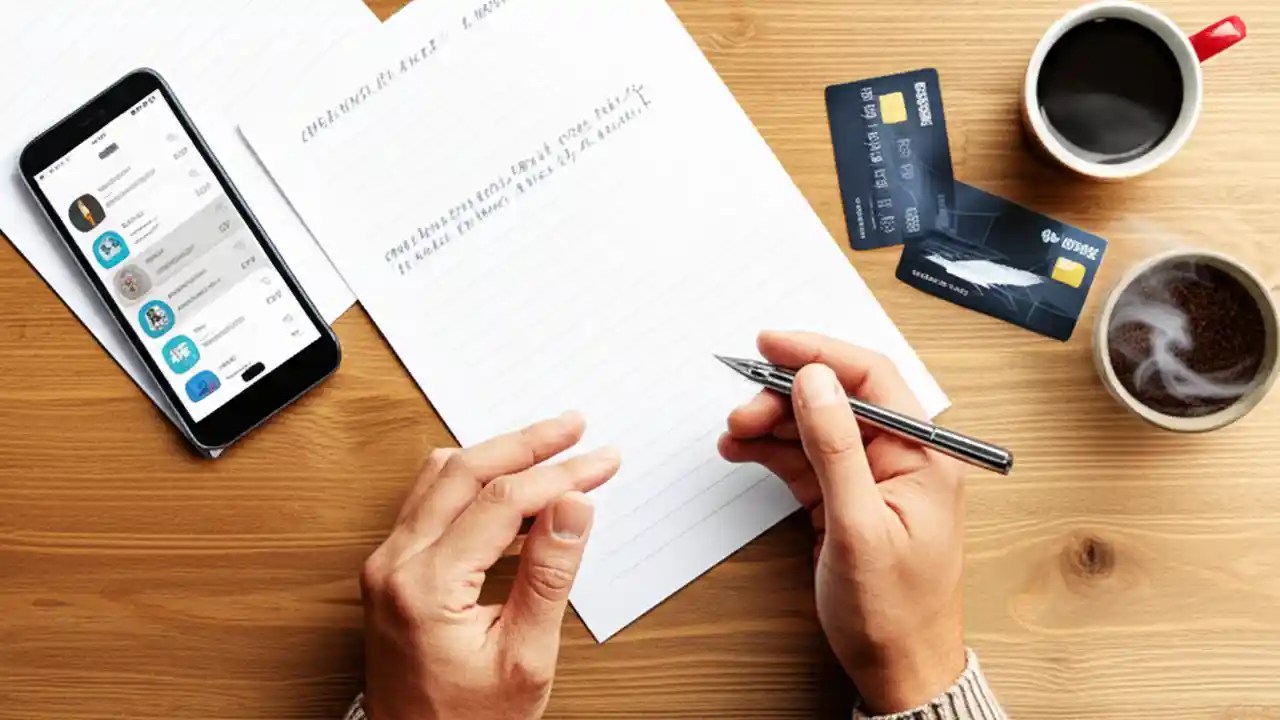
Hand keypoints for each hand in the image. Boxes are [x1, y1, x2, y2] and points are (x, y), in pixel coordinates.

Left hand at [360, 412, 620, 719]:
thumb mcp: (525, 658)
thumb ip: (549, 576)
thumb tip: (573, 507)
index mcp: (426, 586)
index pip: (502, 500)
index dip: (559, 474)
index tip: (602, 461)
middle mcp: (395, 564)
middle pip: (464, 470)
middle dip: (527, 443)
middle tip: (575, 428)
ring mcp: (387, 564)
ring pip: (441, 477)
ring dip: (497, 454)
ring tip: (548, 446)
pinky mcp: (390, 569)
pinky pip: (429, 502)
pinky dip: (473, 482)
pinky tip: (511, 488)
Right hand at [719, 332, 965, 713]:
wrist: (897, 669)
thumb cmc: (896, 612)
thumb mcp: (860, 527)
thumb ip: (837, 448)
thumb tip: (815, 381)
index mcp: (923, 454)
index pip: (870, 377)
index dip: (819, 352)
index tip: (771, 345)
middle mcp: (899, 456)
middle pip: (835, 397)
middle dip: (784, 395)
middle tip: (742, 409)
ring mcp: (870, 477)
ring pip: (813, 425)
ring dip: (771, 423)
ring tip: (735, 433)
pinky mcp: (844, 498)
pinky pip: (803, 457)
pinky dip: (770, 450)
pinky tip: (742, 449)